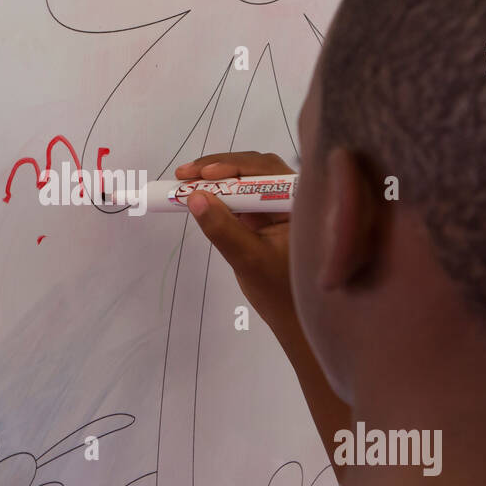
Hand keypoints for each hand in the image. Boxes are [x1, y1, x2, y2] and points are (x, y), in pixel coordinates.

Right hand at [179, 153, 350, 477]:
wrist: (298, 320)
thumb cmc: (281, 293)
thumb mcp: (248, 259)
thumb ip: (222, 228)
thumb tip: (195, 197)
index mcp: (302, 200)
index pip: (263, 168)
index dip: (228, 165)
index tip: (198, 174)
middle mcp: (295, 195)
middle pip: (254, 167)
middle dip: (216, 168)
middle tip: (183, 175)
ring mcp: (282, 204)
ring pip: (248, 179)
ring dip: (217, 178)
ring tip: (186, 182)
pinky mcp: (270, 215)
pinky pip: (246, 195)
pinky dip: (223, 194)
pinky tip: (201, 196)